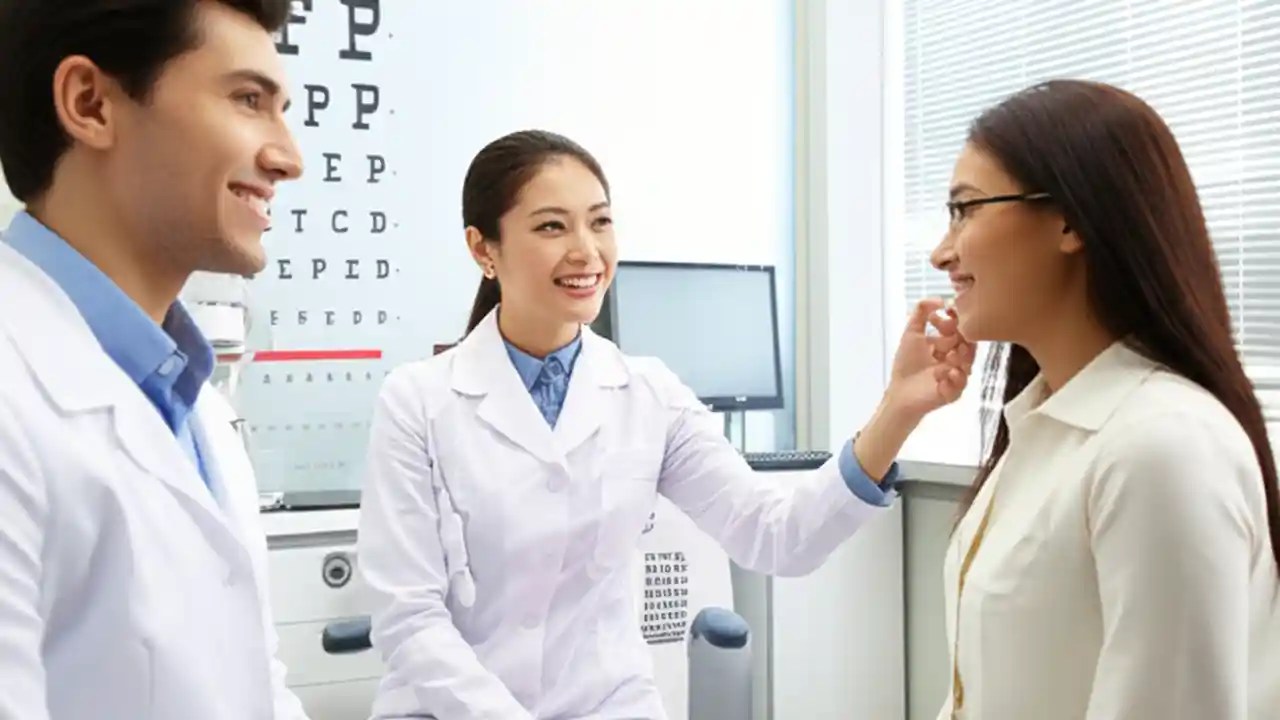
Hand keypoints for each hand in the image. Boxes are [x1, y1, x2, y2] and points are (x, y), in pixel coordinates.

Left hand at [885, 297, 975, 419]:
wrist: (899, 391)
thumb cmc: (906, 364)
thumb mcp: (912, 333)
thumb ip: (922, 312)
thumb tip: (940, 298)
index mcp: (949, 345)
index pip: (961, 330)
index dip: (956, 323)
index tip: (943, 316)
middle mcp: (956, 360)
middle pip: (968, 347)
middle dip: (962, 342)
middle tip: (952, 340)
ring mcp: (956, 377)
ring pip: (967, 366)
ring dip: (959, 360)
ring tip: (949, 358)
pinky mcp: (951, 393)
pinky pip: (959, 387)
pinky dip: (952, 380)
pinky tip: (942, 377)